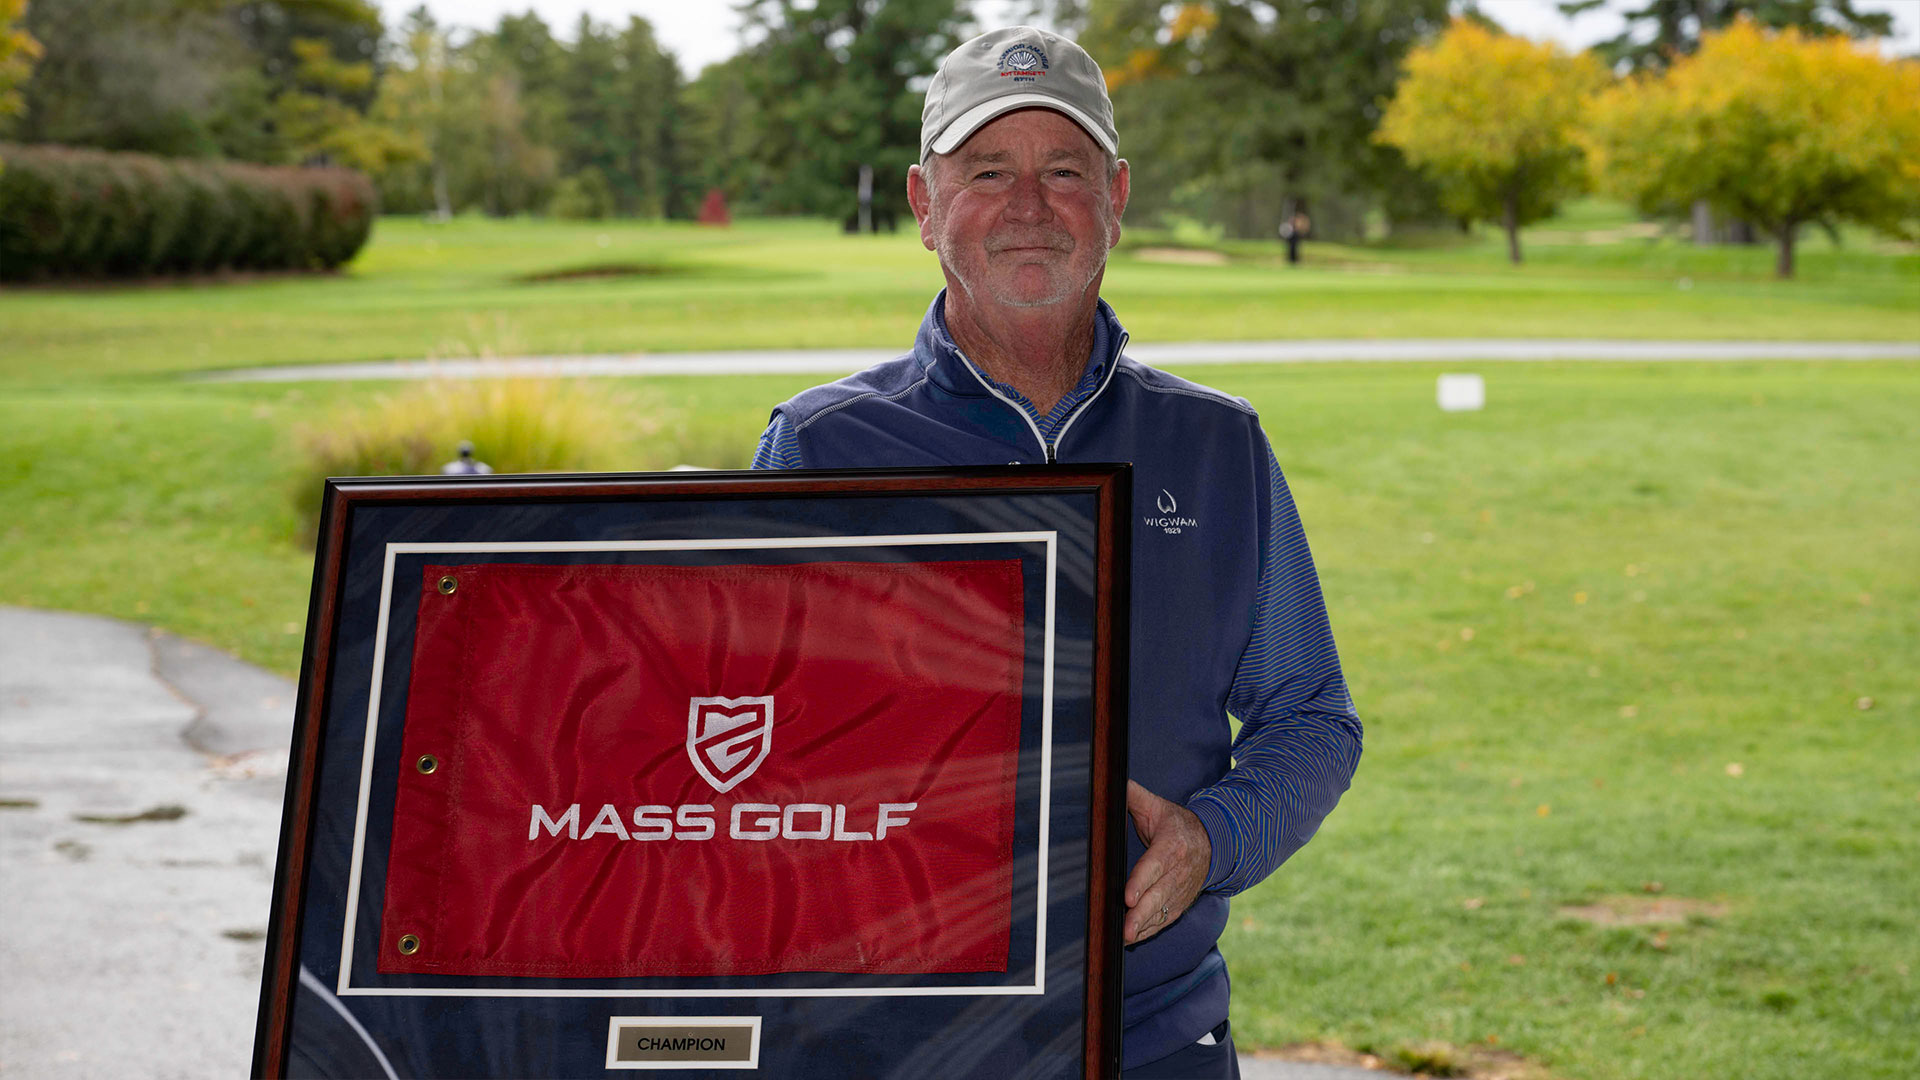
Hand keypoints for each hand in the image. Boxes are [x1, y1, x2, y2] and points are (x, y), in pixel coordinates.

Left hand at [1123, 780, 1211, 944]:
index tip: (1128, 897)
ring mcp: (1181, 890)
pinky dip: (1151, 930)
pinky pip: (1166, 919)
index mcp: (1172, 845)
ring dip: (1145, 926)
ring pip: (1163, 911)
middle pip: (1159, 895)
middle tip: (1126, 927)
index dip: (1142, 882)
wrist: (1212, 843)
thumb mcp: (1157, 806)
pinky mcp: (1181, 903)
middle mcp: (1179, 871)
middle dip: (1142, 913)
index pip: (1155, 866)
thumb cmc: (1178, 824)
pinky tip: (1135, 938)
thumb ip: (1134, 795)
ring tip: (1127, 937)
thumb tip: (1110, 782)